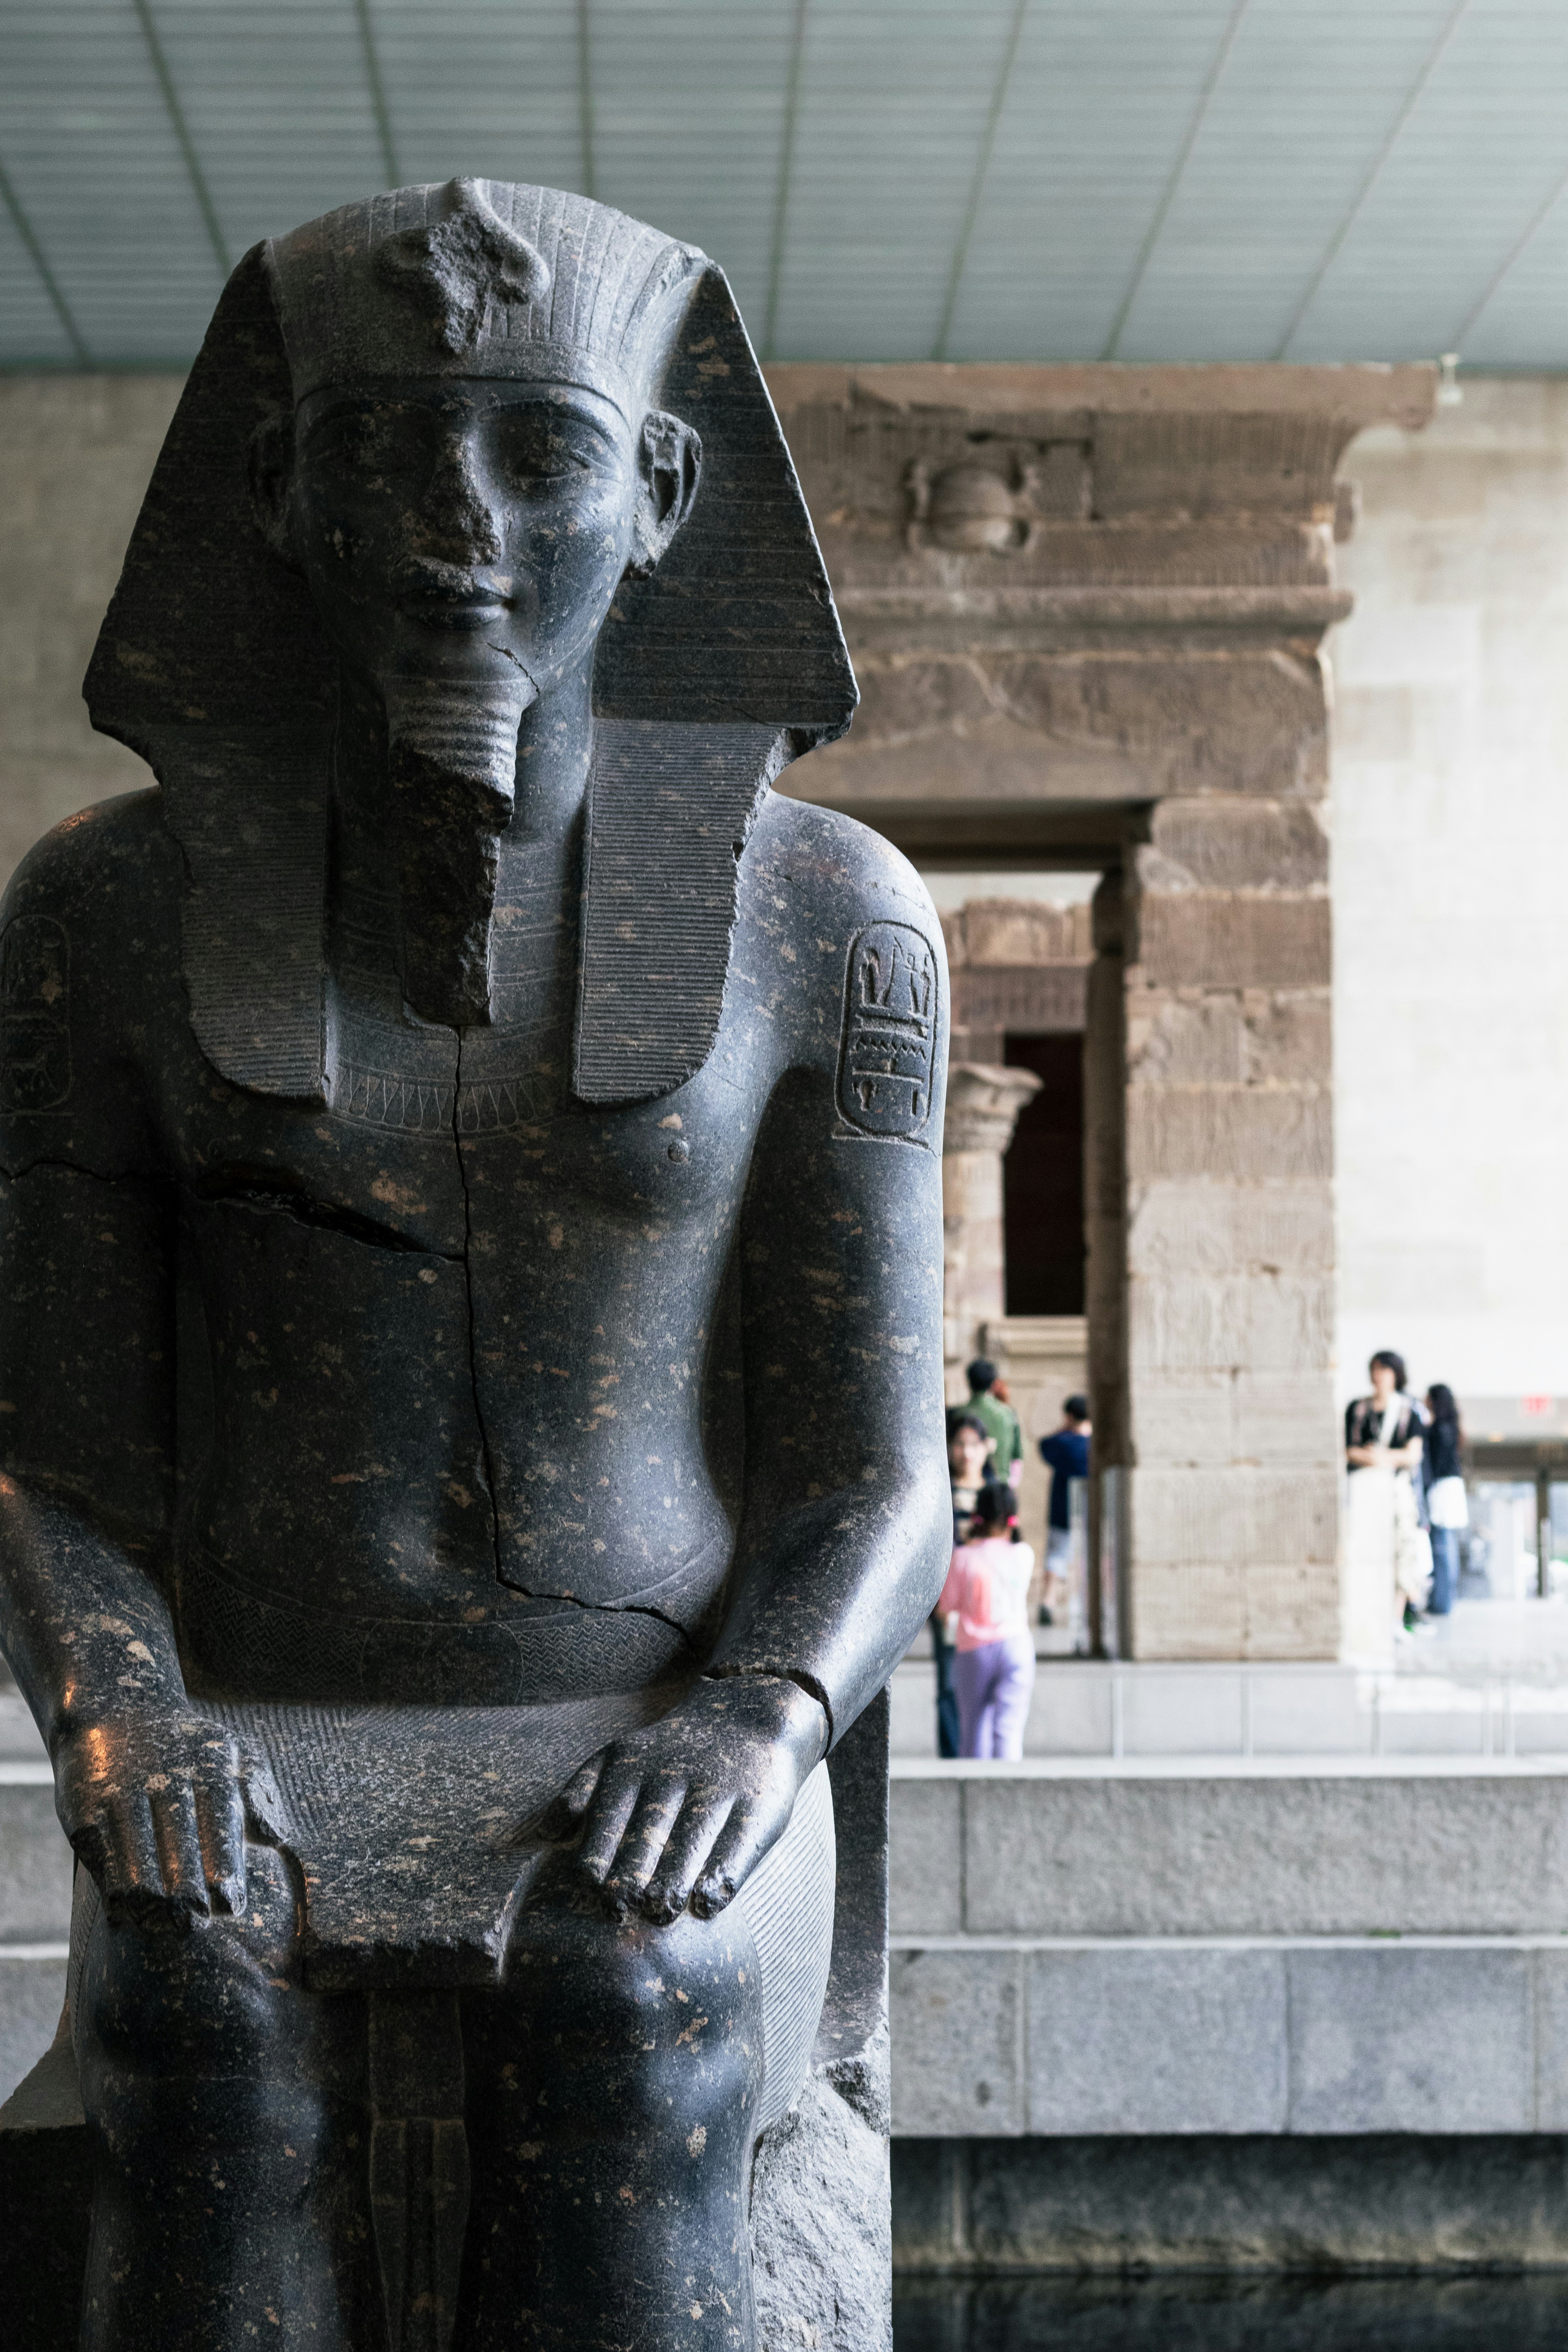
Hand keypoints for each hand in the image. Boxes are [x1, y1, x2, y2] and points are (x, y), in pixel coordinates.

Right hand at [53, 1704, 248, 1926]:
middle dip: (188, 1897)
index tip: (228, 1905)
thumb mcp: (233, 1752)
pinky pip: (101, 1858)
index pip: (219, 1834)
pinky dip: (112, 1888)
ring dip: (150, 1901)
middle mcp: (164, 1781)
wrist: (116, 1712)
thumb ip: (258, 1792)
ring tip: (161, 1924)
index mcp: (209, 1771)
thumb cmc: (187, 1747)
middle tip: (193, 1923)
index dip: (223, 1876)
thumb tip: (276, 1838)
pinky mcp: (84, 1808)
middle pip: (179, 1855)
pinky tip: (126, 1909)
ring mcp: (121, 1795)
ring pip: (137, 1864)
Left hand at [542, 1674, 828, 1925]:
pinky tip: (708, 1903)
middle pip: (646, 1836)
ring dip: (672, 1883)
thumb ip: (580, 1791)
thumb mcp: (617, 1756)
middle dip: (631, 1878)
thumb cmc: (668, 1753)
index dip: (599, 1863)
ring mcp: (716, 1788)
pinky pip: (736, 1845)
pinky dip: (721, 1877)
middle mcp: (672, 1776)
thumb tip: (543, 1834)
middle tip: (621, 1912)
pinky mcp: (756, 1803)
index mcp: (631, 1769)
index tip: (596, 1897)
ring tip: (660, 1912)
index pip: (607, 1822)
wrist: (745, 1719)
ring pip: (689, 1842)